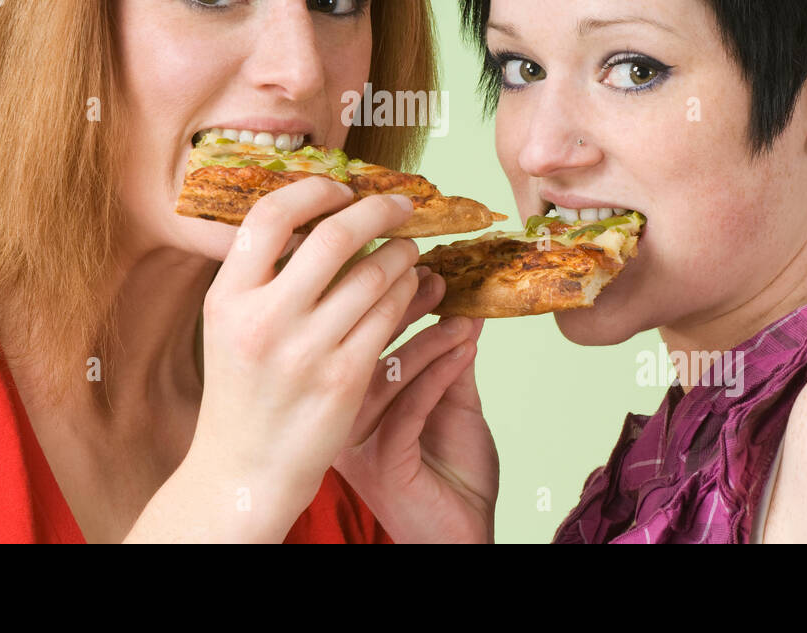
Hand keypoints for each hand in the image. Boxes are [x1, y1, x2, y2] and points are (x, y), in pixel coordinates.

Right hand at [185, 176, 425, 540]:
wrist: (246, 468)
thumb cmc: (243, 386)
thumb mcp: (229, 321)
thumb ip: (260, 271)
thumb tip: (313, 209)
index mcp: (228, 297)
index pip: (270, 216)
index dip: (313, 190)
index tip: (340, 189)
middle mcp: (264, 319)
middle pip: (334, 235)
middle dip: (377, 210)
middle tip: (400, 205)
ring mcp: (306, 350)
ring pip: (375, 274)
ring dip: (401, 252)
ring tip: (408, 249)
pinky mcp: (345, 378)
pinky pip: (390, 314)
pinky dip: (408, 291)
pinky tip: (411, 286)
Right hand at [333, 272, 499, 542]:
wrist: (465, 538)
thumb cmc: (454, 475)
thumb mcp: (454, 404)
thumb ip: (450, 359)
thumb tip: (462, 305)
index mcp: (347, 402)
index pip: (354, 339)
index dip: (384, 301)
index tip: (418, 268)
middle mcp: (341, 421)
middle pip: (357, 351)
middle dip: (400, 310)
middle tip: (437, 280)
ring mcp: (358, 443)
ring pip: (380, 376)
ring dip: (424, 340)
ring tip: (459, 315)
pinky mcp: (382, 462)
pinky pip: (407, 406)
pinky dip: (437, 371)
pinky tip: (461, 348)